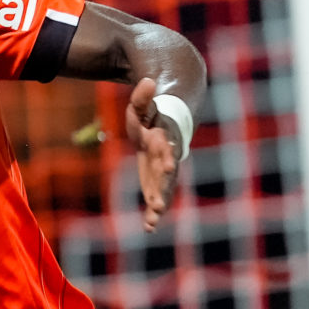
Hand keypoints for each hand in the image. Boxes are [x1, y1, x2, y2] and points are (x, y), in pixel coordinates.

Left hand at [126, 76, 181, 229]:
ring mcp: (163, 170)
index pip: (166, 147)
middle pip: (166, 174)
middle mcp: (167, 157)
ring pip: (162, 189)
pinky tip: (148, 228)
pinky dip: (153, 212)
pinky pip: (156, 196)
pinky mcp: (157, 180)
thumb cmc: (151, 114)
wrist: (167, 123)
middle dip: (162, 188)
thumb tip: (147, 80)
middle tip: (158, 204)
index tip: (167, 166)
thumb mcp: (142, 103)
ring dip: (158, 203)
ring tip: (153, 219)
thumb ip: (142, 95)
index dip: (166, 156)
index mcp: (164, 137)